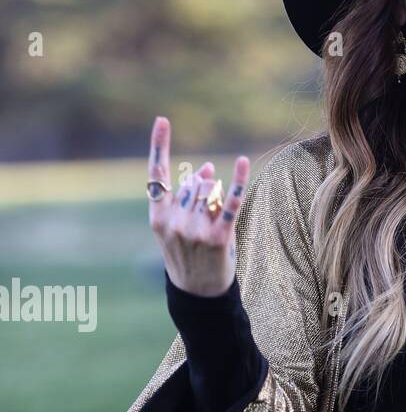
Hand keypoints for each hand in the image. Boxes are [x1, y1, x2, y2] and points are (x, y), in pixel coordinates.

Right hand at [147, 115, 250, 296]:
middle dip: (205, 189)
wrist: (197, 292)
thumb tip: (208, 168)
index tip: (163, 120)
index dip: (159, 145)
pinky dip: (238, 181)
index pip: (156, 175)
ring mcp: (195, 231)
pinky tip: (243, 162)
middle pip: (194, 184)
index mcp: (158, 217)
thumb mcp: (176, 226)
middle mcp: (174, 222)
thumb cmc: (186, 254)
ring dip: (218, 197)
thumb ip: (187, 197)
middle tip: (206, 213)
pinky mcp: (218, 238)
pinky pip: (231, 203)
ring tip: (214, 218)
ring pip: (211, 193)